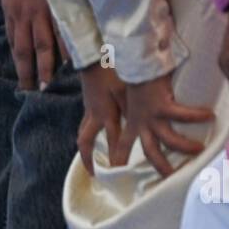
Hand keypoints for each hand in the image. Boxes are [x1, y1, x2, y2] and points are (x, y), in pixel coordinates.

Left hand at [0, 0, 58, 88]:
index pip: (15, 45)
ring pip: (42, 44)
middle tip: (34, 91)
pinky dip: (65, 45)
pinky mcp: (55, 3)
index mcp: (12, 13)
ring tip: (48, 84)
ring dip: (45, 66)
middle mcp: (25, 16)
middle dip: (29, 72)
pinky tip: (69, 60)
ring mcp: (41, 11)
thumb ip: (12, 16)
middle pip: (26, 50)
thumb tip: (15, 35)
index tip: (23, 81)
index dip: (19, 64)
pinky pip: (61, 28)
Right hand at [77, 62, 126, 176]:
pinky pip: (86, 122)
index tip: (118, 172)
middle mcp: (94, 114)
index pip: (111, 141)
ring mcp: (89, 108)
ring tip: (89, 160)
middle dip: (88, 159)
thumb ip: (134, 107)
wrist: (94, 55)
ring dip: (85, 147)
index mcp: (106, 113)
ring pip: (82, 132)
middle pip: (86, 141)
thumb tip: (145, 124)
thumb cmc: (112, 70)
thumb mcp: (126, 89)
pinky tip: (96, 134)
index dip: (115, 158)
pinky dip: (89, 131)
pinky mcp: (88, 101)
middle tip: (92, 173)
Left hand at [121, 72, 215, 177]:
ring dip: (186, 147)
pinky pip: (184, 115)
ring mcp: (152, 116)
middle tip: (172, 177)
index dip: (120, 159)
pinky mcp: (162, 105)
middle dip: (161, 167)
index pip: (123, 145)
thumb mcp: (134, 99)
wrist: (137, 62)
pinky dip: (197, 115)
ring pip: (170, 141)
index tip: (118, 171)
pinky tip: (211, 115)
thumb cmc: (138, 78)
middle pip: (150, 152)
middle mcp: (141, 123)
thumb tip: (151, 112)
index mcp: (133, 121)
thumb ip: (140, 109)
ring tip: (200, 149)